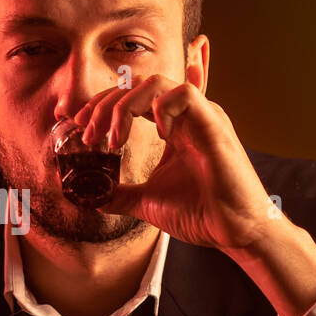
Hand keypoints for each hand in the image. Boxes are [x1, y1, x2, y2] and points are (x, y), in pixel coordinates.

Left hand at [73, 72, 277, 252]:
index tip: (81, 126)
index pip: (132, 96)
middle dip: (105, 105)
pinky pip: (184, 95)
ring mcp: (201, 117)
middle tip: (90, 135)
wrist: (235, 232)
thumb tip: (94, 198)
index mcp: (173, 127)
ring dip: (125, 106)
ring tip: (114, 138)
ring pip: (157, 83)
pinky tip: (157, 135)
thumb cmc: (202, 214)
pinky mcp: (214, 126)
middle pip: (138, 84)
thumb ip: (122, 194)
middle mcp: (187, 117)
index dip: (102, 105)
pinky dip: (161, 108)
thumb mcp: (148, 202)